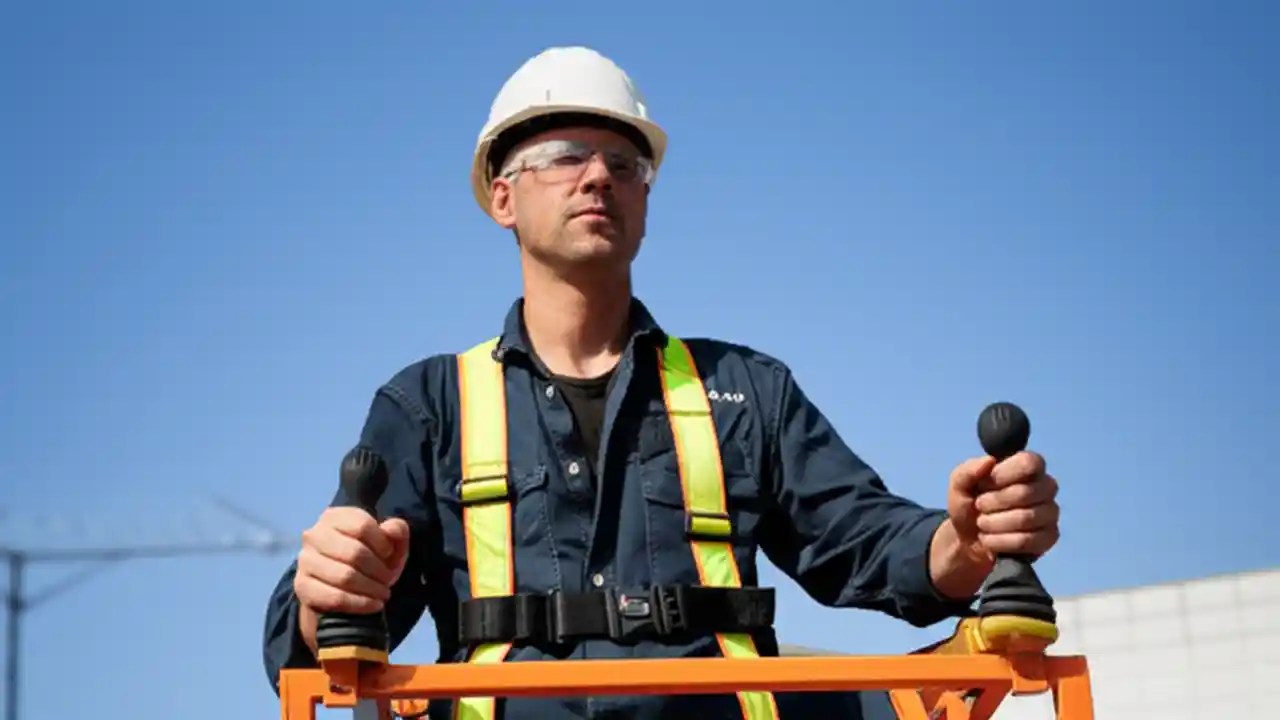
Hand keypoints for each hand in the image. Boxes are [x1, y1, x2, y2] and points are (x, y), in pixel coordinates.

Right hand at [294, 507, 409, 614]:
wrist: (343, 589)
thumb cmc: (370, 560)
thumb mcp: (390, 543)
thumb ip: (397, 531)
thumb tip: (390, 529)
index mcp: (335, 517)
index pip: (362, 526)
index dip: (382, 544)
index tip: (390, 555)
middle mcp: (314, 534)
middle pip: (355, 552)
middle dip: (378, 570)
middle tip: (388, 580)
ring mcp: (305, 560)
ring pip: (345, 576)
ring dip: (371, 588)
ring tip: (383, 593)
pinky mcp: (302, 586)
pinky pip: (334, 597)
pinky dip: (359, 604)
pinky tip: (373, 605)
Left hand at [947, 451, 1058, 559]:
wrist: (968, 538)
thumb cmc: (969, 504)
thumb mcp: (959, 485)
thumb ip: (968, 470)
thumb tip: (989, 460)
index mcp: (1026, 466)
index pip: (1029, 462)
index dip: (1004, 474)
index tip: (984, 484)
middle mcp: (1046, 486)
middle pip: (1024, 493)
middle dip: (992, 503)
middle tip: (979, 506)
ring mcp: (1050, 512)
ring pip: (1025, 518)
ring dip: (994, 523)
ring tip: (982, 523)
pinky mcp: (1050, 536)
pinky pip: (1027, 540)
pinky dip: (1000, 541)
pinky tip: (989, 539)